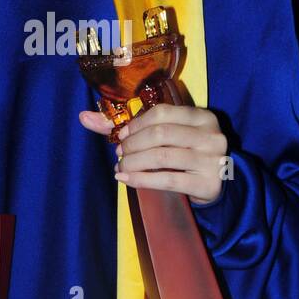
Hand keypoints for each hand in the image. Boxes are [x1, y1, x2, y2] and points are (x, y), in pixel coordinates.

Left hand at [78, 104, 228, 205]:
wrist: (215, 185)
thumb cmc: (184, 155)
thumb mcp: (166, 137)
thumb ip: (128, 127)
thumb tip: (83, 117)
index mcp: (202, 117)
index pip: (162, 113)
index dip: (136, 124)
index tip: (121, 136)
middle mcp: (211, 135)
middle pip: (161, 133)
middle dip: (133, 144)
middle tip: (120, 154)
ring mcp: (212, 160)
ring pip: (162, 156)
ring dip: (134, 163)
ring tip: (121, 168)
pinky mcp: (208, 184)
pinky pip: (168, 180)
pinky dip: (142, 179)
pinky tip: (126, 180)